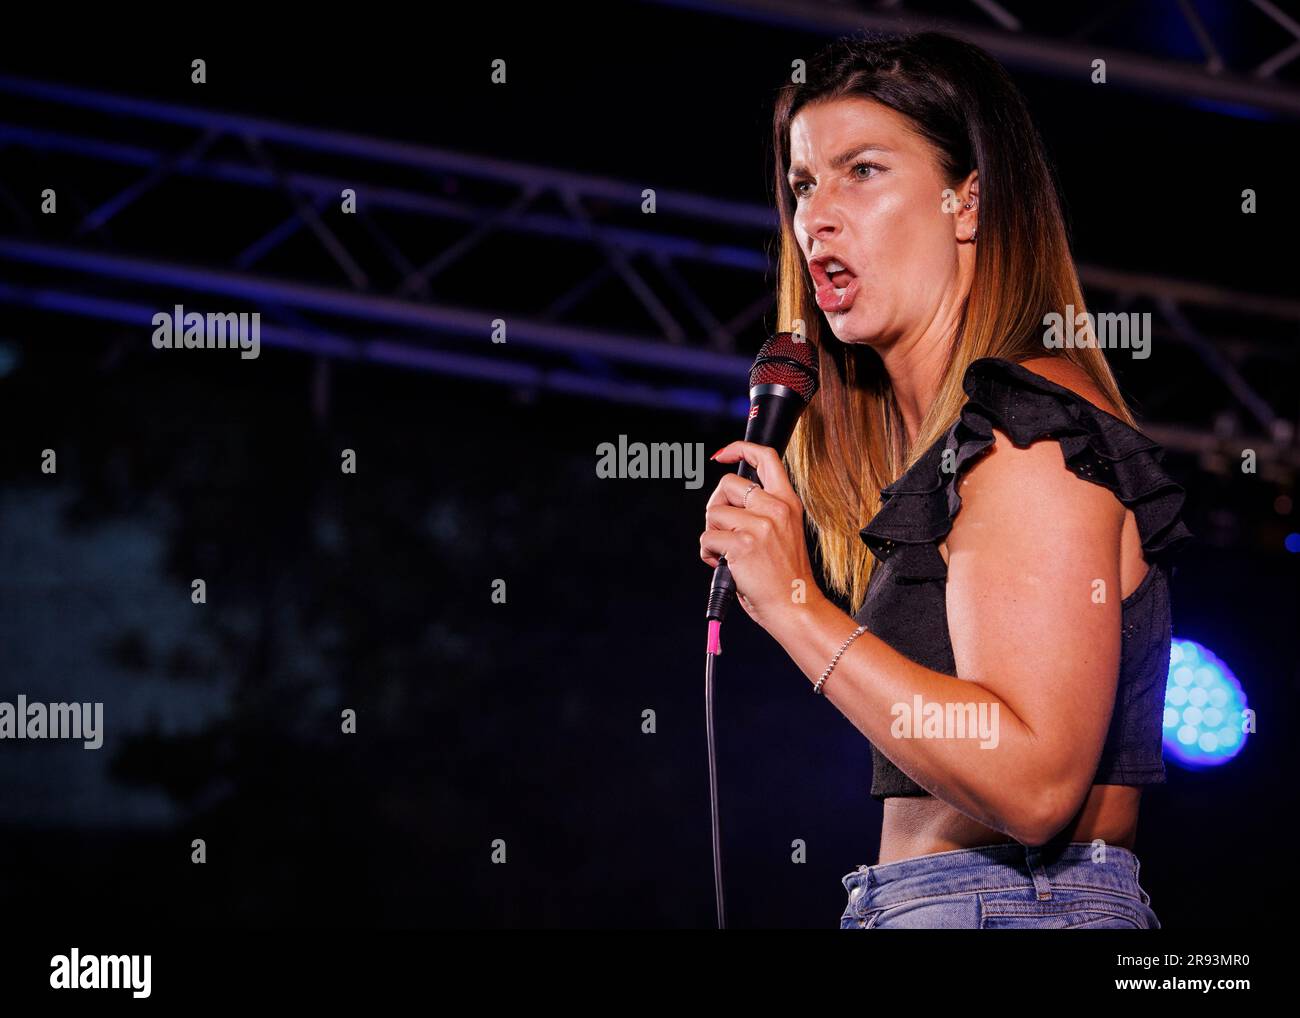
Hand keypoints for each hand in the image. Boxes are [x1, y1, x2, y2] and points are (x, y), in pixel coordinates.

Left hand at [699, 441, 820, 631]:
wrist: (795, 606)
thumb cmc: (785, 575)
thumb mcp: (785, 531)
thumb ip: (763, 511)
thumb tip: (726, 502)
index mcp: (788, 502)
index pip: (766, 458)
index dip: (740, 449)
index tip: (724, 454)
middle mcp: (775, 508)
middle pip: (727, 485)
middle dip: (716, 506)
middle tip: (723, 530)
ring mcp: (759, 525)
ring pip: (714, 513)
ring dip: (712, 533)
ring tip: (727, 553)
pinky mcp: (742, 544)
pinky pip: (707, 538)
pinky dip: (707, 553)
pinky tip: (722, 565)